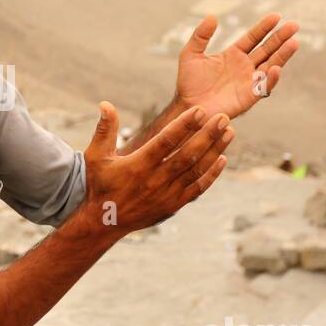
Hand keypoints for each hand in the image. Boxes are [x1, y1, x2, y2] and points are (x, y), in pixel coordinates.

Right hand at [81, 101, 231, 233]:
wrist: (105, 222)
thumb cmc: (101, 185)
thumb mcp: (96, 157)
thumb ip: (104, 130)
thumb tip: (106, 103)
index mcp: (138, 165)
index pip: (166, 141)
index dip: (185, 125)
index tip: (200, 110)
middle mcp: (155, 180)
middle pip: (187, 154)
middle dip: (207, 135)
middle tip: (223, 117)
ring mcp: (167, 194)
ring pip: (196, 170)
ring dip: (214, 150)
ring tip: (229, 132)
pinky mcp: (174, 205)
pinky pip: (198, 188)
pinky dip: (211, 174)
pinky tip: (222, 159)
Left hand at [176, 13, 299, 119]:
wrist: (187, 107)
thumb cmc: (189, 83)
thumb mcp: (190, 55)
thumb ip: (200, 36)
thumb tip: (212, 16)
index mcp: (233, 55)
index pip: (253, 38)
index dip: (264, 27)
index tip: (276, 16)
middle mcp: (245, 67)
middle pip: (267, 49)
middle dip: (280, 38)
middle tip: (294, 25)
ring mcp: (248, 82)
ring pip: (270, 65)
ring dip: (283, 55)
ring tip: (294, 43)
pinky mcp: (248, 97)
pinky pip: (263, 87)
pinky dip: (271, 79)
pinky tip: (276, 68)